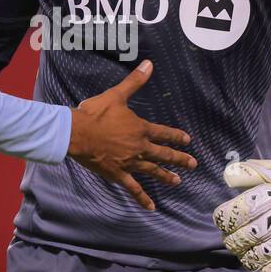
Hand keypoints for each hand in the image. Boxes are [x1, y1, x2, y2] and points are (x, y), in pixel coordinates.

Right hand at [67, 59, 195, 210]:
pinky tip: (152, 207)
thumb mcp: (117, 95)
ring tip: (178, 181)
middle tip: (193, 164)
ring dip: (167, 176)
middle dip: (180, 159)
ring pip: (153, 171)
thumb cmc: (95, 113)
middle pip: (163, 154)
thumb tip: (149, 64)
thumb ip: (135, 82)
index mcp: (140, 129)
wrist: (77, 133)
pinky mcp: (118, 174)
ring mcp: (130, 163)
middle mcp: (139, 148)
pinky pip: (134, 188)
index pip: (164, 133)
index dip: (176, 136)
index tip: (187, 140)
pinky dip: (143, 198)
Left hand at [211, 159, 270, 271]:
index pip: (235, 214)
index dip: (223, 220)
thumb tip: (227, 177)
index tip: (224, 221)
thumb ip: (251, 173)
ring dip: (246, 257)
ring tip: (245, 253)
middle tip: (232, 240)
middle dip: (232, 241)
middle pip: (244, 237)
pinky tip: (264, 269)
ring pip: (260, 255)